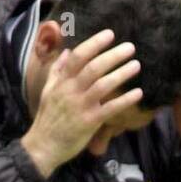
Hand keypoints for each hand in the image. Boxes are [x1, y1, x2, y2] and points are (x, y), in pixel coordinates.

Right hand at [20, 29, 142, 178]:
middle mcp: (71, 91)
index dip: (95, 43)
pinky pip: (110, 109)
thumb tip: (66, 51)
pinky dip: (125, 100)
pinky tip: (138, 93)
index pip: (78, 56)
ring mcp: (81, 106)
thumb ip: (57, 70)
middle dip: (113, 55)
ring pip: (103, 85)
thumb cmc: (47, 119)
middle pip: (94, 67)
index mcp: (62, 82)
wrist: (43, 147)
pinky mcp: (89, 122)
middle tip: (130, 47)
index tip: (110, 34)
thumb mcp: (47, 91)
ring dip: (121, 74)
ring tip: (136, 65)